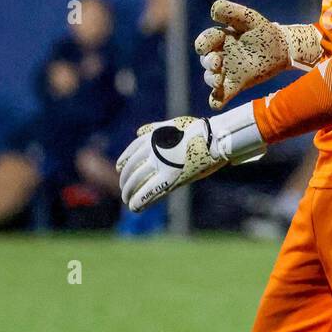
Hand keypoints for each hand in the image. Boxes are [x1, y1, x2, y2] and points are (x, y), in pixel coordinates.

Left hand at [116, 100, 266, 211]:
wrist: (212, 137)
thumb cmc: (197, 130)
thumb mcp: (172, 124)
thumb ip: (154, 128)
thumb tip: (139, 131)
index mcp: (152, 138)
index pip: (131, 152)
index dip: (123, 161)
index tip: (119, 168)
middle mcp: (152, 150)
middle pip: (131, 168)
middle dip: (125, 180)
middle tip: (123, 188)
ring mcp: (160, 164)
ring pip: (136, 181)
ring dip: (129, 192)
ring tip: (127, 200)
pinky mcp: (170, 178)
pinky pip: (149, 191)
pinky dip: (140, 200)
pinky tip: (134, 208)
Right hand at [194, 0, 321, 108]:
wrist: (282, 48)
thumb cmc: (264, 31)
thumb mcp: (251, 19)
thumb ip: (233, 12)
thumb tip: (213, 10)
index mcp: (221, 38)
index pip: (206, 41)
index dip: (204, 43)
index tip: (205, 46)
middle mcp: (221, 54)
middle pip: (206, 60)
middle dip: (208, 62)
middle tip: (218, 63)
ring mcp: (227, 71)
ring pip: (210, 78)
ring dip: (211, 80)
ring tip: (218, 81)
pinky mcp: (235, 84)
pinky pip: (220, 95)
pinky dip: (216, 101)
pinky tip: (216, 104)